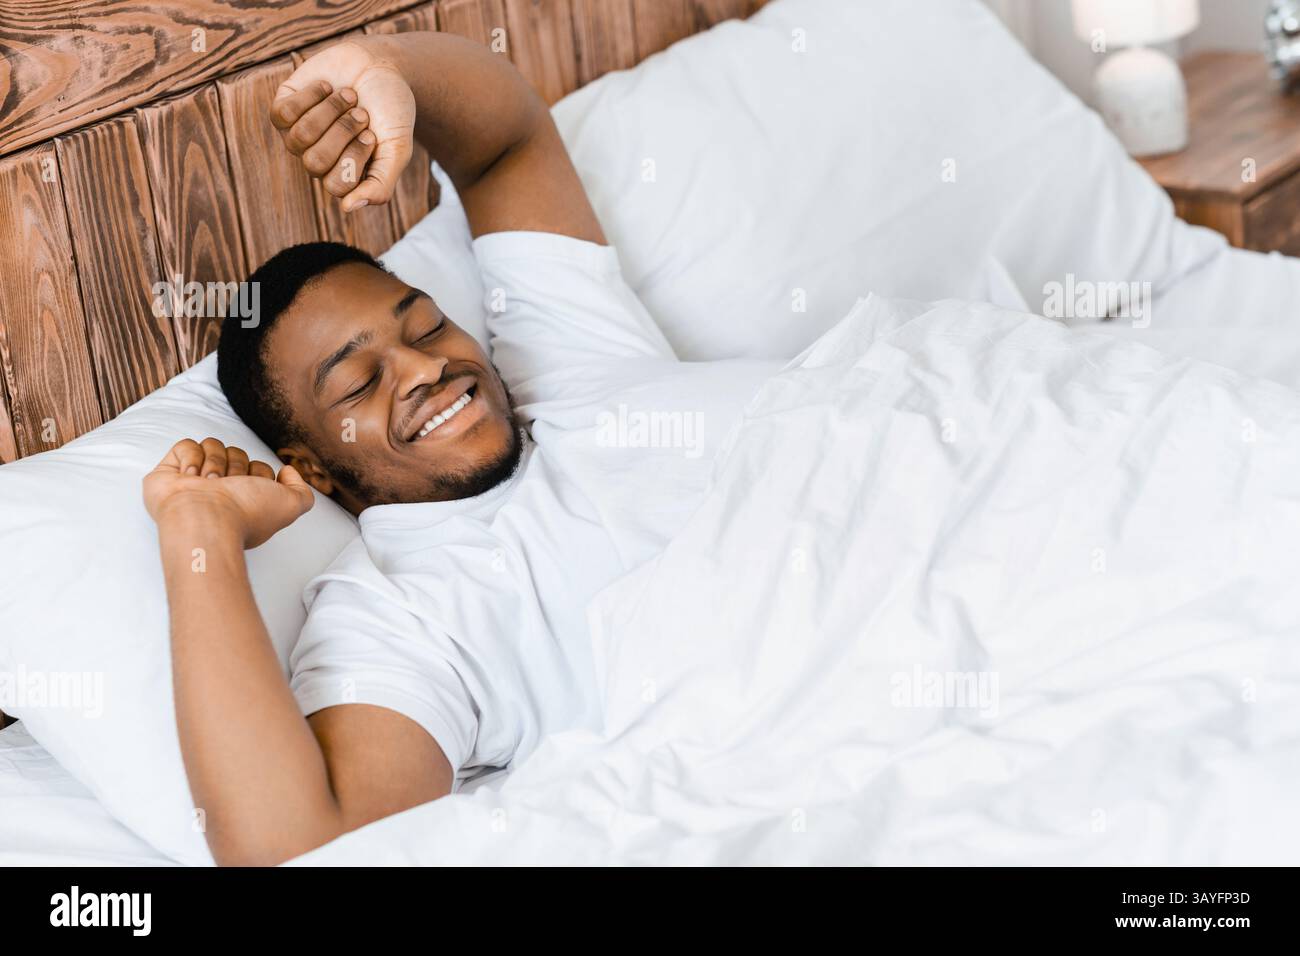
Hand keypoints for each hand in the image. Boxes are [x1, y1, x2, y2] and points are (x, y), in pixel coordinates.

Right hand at [143, 438, 314, 548]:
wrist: (207, 517)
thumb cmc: (247, 514)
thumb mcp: (291, 506)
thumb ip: (302, 492)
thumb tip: (288, 471)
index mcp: (244, 498)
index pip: (258, 466)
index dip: (260, 472)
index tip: (254, 487)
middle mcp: (219, 490)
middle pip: (237, 453)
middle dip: (237, 466)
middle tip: (229, 486)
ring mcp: (192, 482)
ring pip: (212, 445)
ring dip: (215, 461)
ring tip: (209, 483)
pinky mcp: (168, 474)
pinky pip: (185, 446)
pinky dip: (190, 457)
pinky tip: (191, 477)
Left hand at [272, 38, 414, 211]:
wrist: (382, 65)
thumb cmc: (391, 111)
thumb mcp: (398, 151)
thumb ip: (381, 185)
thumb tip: (347, 208)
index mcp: (344, 175)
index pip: (336, 185)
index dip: (354, 158)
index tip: (373, 135)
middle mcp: (318, 160)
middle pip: (315, 162)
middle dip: (343, 131)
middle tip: (362, 114)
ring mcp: (298, 136)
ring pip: (300, 136)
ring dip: (330, 110)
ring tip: (348, 96)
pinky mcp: (285, 108)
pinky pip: (284, 113)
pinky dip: (311, 96)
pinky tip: (327, 86)